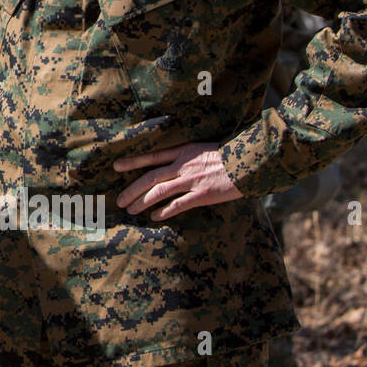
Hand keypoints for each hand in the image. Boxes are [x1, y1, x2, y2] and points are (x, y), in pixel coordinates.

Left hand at [113, 142, 242, 219]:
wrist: (251, 161)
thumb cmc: (230, 156)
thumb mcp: (204, 149)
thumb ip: (188, 157)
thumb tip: (175, 166)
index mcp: (183, 151)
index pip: (152, 156)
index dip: (133, 161)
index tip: (116, 166)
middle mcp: (183, 165)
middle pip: (150, 177)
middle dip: (132, 189)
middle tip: (119, 200)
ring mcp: (192, 180)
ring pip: (159, 192)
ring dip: (142, 202)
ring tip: (131, 210)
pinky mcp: (202, 195)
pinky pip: (178, 205)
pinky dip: (164, 211)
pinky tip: (154, 217)